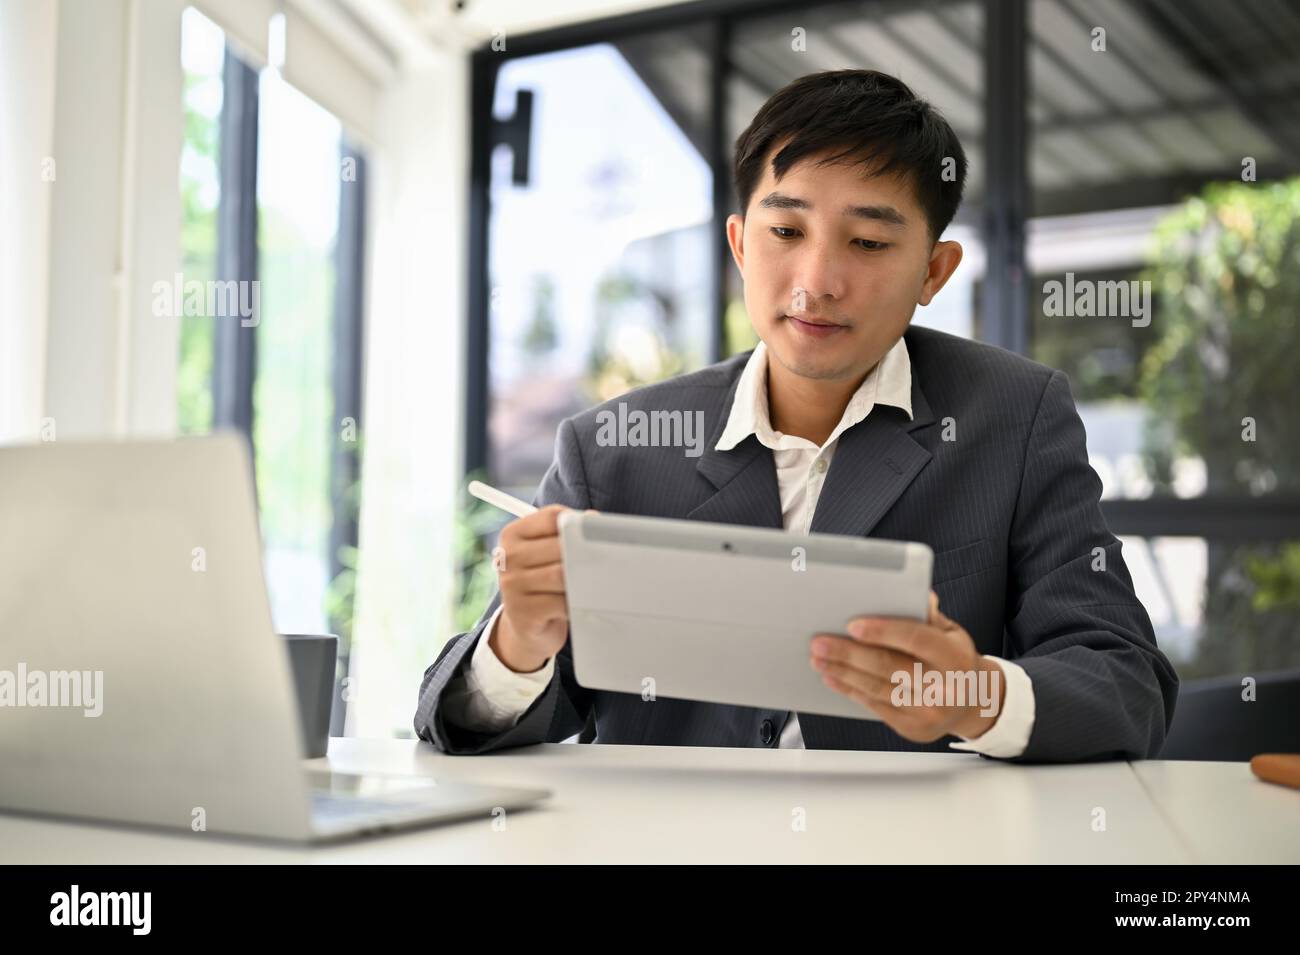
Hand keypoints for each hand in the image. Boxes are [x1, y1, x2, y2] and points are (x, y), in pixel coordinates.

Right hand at [489, 504, 589, 672]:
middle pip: (560, 546)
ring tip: (591, 583)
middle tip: (605, 562)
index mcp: (512, 535)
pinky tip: (579, 604)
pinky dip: (577, 603)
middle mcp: (508, 557)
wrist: (526, 624)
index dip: (578, 523)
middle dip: (585, 554)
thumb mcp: (546, 553)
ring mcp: (512, 586)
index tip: (595, 532)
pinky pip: (562, 602)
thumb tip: (594, 519)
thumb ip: (564, 535)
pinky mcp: (524, 612)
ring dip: (583, 580)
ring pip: (562, 574)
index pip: (552, 517)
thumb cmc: (542, 582)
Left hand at [809, 591, 1005, 742]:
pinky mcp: (913, 728)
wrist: (975, 702)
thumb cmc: (955, 659)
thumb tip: (914, 592)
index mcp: (954, 657)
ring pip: (876, 689)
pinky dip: (850, 690)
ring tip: (818, 658)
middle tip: (819, 641)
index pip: (916, 639)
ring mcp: (928, 712)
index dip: (883, 632)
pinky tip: (832, 677)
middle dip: (848, 653)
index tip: (852, 625)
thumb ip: (928, 614)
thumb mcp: (951, 632)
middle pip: (888, 667)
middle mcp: (944, 687)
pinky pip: (875, 706)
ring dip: (842, 672)